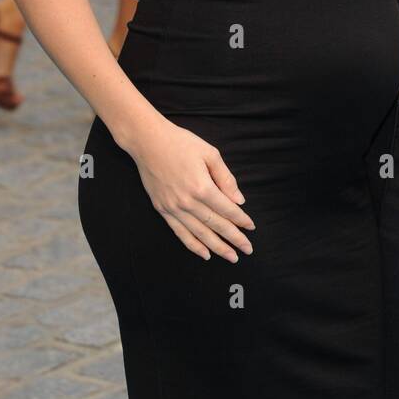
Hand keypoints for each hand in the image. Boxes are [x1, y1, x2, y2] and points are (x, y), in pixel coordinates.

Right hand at [131, 115, 255, 261]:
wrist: (147, 141)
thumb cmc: (181, 143)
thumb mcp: (210, 154)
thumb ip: (226, 178)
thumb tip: (239, 200)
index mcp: (202, 187)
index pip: (227, 210)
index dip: (241, 220)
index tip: (251, 228)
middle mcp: (188, 202)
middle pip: (216, 225)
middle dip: (234, 239)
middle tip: (248, 250)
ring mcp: (173, 208)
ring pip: (199, 234)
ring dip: (217, 247)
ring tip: (231, 257)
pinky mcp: (162, 210)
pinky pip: (180, 233)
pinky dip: (193, 245)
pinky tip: (205, 254)